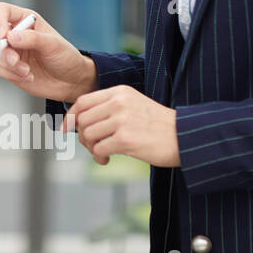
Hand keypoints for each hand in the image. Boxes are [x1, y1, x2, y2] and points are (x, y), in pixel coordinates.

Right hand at [0, 2, 97, 102]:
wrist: (70, 81)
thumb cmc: (66, 57)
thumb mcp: (53, 44)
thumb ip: (33, 38)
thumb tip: (11, 36)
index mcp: (25, 20)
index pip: (2, 11)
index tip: (4, 35)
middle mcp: (15, 34)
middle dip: (3, 50)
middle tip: (15, 60)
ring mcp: (11, 51)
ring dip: (8, 65)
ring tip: (26, 71)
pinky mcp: (9, 67)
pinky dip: (10, 74)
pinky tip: (26, 76)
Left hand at [64, 85, 179, 166]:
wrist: (186, 137)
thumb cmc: (160, 126)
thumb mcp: (134, 105)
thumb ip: (110, 108)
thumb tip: (80, 122)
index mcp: (119, 92)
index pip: (82, 101)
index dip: (70, 117)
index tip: (66, 129)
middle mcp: (119, 103)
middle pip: (82, 120)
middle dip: (82, 137)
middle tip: (93, 147)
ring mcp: (122, 120)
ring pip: (87, 135)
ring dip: (90, 148)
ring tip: (102, 154)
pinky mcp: (126, 139)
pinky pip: (98, 149)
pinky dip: (98, 157)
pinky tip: (107, 160)